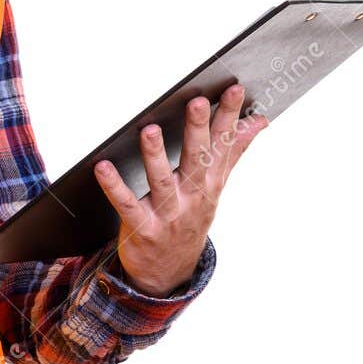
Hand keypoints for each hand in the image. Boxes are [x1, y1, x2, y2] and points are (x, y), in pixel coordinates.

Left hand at [91, 83, 268, 296]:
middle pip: (197, 160)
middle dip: (198, 130)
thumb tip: (258, 121)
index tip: (235, 90)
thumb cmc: (190, 218)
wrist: (170, 273)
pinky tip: (104, 168)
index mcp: (211, 183)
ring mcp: (168, 214)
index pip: (223, 145)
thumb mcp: (215, 187)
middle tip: (197, 102)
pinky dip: (115, 187)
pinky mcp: (142, 228)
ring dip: (156, 156)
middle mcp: (193, 197)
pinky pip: (127, 205)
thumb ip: (233, 151)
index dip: (230, 117)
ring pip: (162, 182)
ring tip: (150, 131)